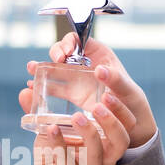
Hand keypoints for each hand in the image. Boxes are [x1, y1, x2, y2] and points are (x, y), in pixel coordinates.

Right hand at [19, 33, 157, 148]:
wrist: (131, 124)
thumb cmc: (133, 102)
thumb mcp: (129, 90)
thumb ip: (117, 79)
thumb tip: (100, 70)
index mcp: (100, 54)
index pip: (80, 40)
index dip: (70, 41)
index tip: (67, 52)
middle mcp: (86, 63)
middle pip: (64, 50)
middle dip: (55, 52)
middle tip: (56, 60)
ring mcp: (78, 78)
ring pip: (56, 67)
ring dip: (42, 67)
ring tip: (31, 69)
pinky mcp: (72, 94)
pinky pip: (55, 86)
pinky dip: (43, 85)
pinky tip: (32, 86)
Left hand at [22, 84, 136, 164]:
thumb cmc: (56, 157)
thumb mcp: (54, 131)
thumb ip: (42, 111)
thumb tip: (25, 90)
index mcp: (107, 145)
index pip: (127, 126)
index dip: (122, 109)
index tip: (109, 91)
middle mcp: (103, 160)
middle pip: (121, 141)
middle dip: (112, 122)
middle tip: (98, 105)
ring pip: (96, 153)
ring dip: (88, 133)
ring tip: (76, 117)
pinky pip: (66, 160)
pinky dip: (58, 142)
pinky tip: (50, 129)